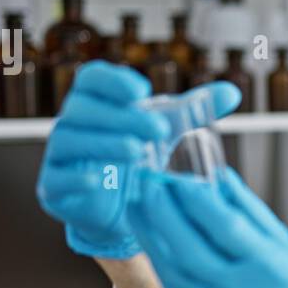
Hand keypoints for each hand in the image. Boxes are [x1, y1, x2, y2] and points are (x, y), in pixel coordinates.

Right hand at [36, 60, 239, 258]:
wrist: (122, 208)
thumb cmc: (140, 158)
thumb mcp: (168, 132)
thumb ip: (194, 110)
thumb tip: (233, 92)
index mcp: (95, 103)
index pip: (93, 79)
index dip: (113, 80)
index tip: (143, 89)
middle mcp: (71, 125)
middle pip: (83, 108)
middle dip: (120, 116)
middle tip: (158, 129)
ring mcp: (59, 156)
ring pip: (69, 140)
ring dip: (104, 143)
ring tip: (138, 150)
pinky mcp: (54, 189)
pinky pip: (57, 179)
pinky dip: (78, 179)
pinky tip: (103, 181)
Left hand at [126, 166, 287, 287]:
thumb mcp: (285, 239)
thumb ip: (248, 207)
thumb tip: (218, 176)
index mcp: (266, 262)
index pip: (224, 226)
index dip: (196, 199)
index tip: (178, 176)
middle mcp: (238, 286)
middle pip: (188, 247)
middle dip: (162, 211)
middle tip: (148, 182)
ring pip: (172, 267)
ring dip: (149, 232)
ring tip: (138, 203)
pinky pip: (172, 281)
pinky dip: (157, 254)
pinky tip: (149, 232)